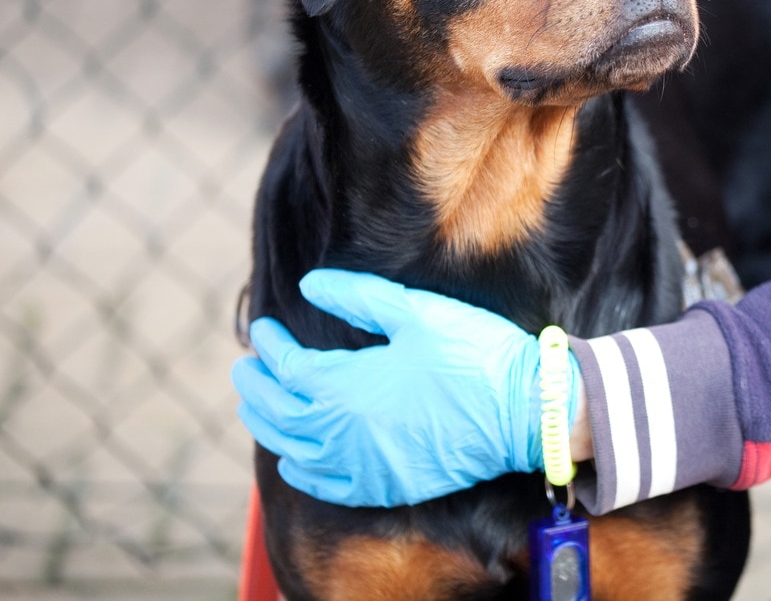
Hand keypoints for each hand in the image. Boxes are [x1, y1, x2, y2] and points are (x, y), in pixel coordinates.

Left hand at [231, 268, 579, 507]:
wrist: (523, 411)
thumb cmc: (474, 353)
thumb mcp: (416, 311)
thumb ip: (357, 296)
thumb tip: (309, 284)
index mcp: (346, 386)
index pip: (287, 367)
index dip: (269, 346)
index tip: (263, 328)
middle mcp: (343, 432)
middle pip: (279, 412)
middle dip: (256, 386)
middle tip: (247, 367)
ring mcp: (363, 464)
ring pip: (294, 450)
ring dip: (268, 426)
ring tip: (258, 406)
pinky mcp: (386, 485)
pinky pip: (327, 486)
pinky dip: (301, 471)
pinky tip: (294, 460)